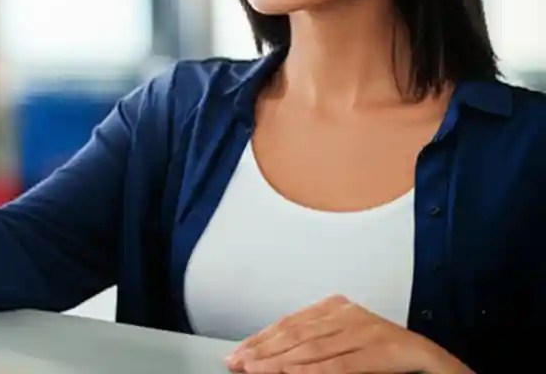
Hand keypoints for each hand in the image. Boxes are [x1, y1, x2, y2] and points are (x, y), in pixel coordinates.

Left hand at [225, 295, 471, 373]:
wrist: (436, 363)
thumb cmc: (389, 357)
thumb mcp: (346, 344)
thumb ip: (315, 346)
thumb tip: (272, 358)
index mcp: (338, 308)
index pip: (290, 323)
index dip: (261, 339)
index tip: (238, 354)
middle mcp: (349, 314)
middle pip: (296, 333)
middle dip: (263, 350)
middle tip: (238, 362)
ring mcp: (367, 330)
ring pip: (313, 347)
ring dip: (280, 361)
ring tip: (257, 369)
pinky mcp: (383, 348)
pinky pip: (341, 363)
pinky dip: (314, 370)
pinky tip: (293, 373)